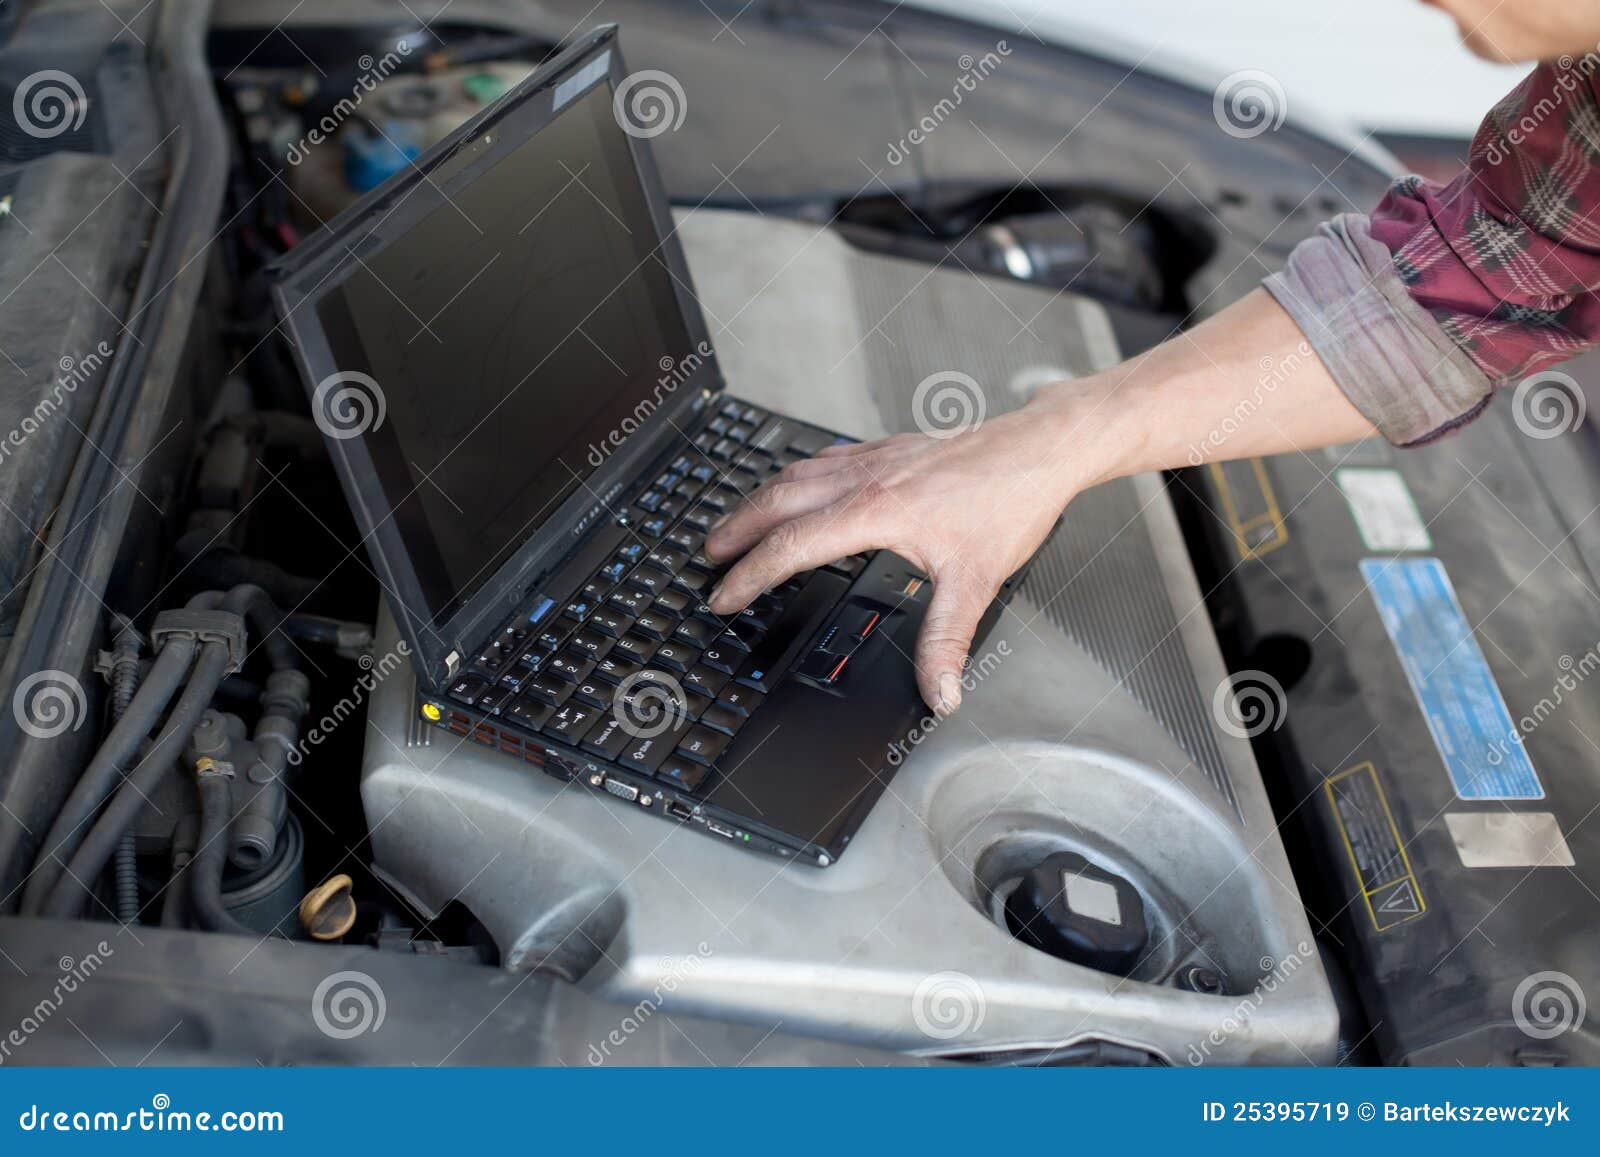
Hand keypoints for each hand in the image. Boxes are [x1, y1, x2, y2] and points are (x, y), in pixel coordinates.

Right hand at [704, 385, 1109, 714]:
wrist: (1039, 449)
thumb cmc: (1010, 502)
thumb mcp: (977, 582)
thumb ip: (948, 642)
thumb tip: (939, 692)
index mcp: (875, 512)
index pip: (792, 547)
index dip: (751, 575)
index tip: (726, 596)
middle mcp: (866, 479)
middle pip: (777, 502)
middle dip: (735, 530)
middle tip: (708, 556)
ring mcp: (875, 460)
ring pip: (795, 475)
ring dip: (758, 500)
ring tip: (735, 523)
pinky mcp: (890, 450)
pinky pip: (824, 459)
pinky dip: (796, 476)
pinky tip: (797, 484)